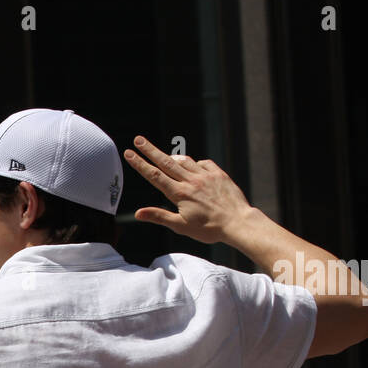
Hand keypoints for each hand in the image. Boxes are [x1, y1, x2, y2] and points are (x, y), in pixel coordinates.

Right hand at [123, 137, 255, 243]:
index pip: (155, 175)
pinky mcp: (218, 174)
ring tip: (163, 155)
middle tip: (138, 139)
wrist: (238, 222)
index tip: (129, 153)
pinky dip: (194, 163)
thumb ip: (159, 216)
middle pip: (166, 162)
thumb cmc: (209, 229)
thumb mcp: (181, 226)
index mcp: (179, 193)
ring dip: (171, 157)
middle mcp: (191, 181)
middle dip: (150, 150)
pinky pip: (203, 163)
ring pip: (184, 161)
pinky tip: (192, 166)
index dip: (140, 164)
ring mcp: (205, 175)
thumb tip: (137, 213)